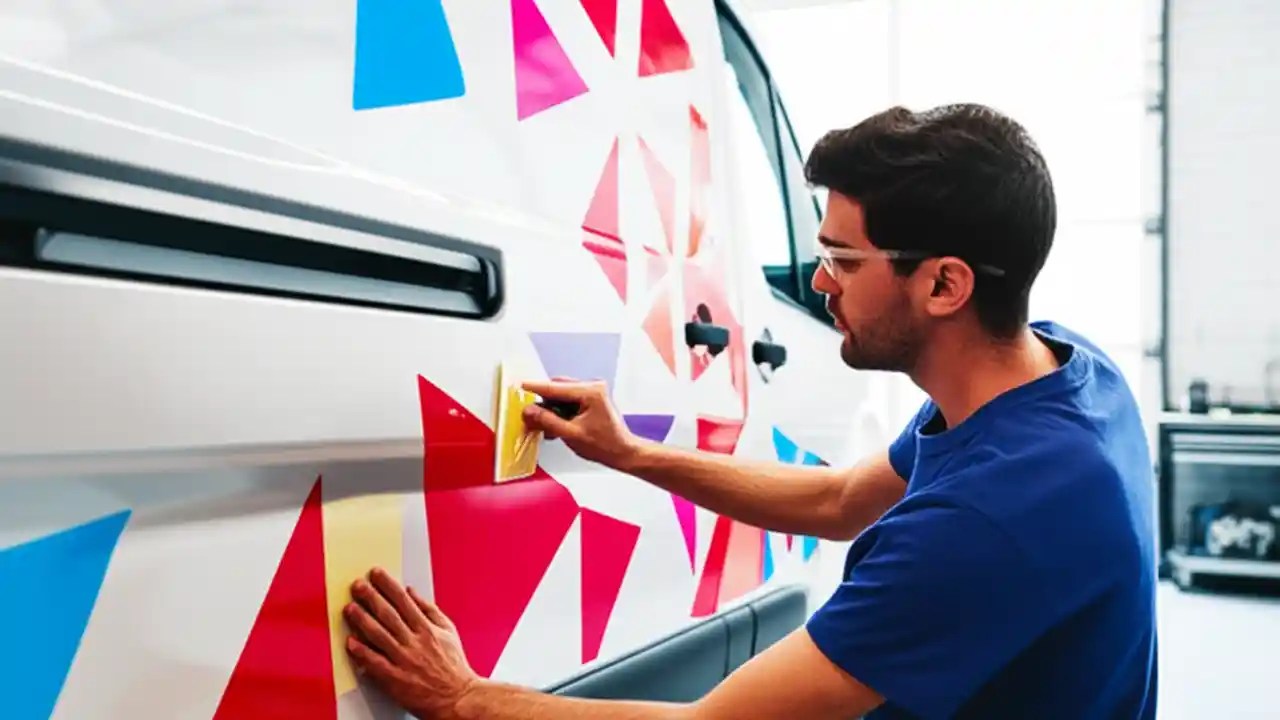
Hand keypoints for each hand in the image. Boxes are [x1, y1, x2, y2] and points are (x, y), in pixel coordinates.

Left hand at [344, 567, 479, 719]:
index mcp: (427, 629)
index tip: (375, 574)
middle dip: (371, 597)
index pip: (403, 600)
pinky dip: (362, 652)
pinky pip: (375, 663)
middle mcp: (415, 642)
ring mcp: (404, 660)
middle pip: (389, 614)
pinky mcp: (396, 679)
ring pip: (379, 635)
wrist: (458, 698)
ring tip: (349, 608)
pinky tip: (351, 642)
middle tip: (357, 585)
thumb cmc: (454, 667)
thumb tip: (412, 592)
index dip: (388, 585)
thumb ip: (429, 610)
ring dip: (362, 620)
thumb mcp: (448, 631)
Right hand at [520, 378, 641, 469]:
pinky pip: (568, 401)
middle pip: (557, 389)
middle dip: (543, 403)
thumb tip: (528, 410)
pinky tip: (556, 427)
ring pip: (561, 395)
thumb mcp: (571, 434)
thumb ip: (548, 421)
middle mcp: (592, 387)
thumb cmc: (604, 445)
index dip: (536, 388)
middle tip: (531, 417)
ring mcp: (592, 392)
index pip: (556, 388)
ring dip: (551, 410)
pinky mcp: (590, 399)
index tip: (520, 386)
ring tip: (547, 429)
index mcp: (591, 392)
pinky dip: (559, 412)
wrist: (623, 452)